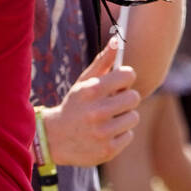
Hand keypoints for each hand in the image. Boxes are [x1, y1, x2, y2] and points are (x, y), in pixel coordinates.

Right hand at [42, 39, 140, 165]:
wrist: (56, 138)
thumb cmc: (75, 104)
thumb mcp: (84, 82)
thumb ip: (103, 61)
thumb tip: (117, 40)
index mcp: (91, 90)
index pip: (127, 76)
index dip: (126, 78)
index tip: (120, 81)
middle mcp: (97, 111)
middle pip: (134, 97)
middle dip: (126, 97)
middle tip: (115, 100)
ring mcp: (103, 132)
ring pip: (133, 117)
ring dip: (124, 116)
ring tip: (109, 117)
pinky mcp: (108, 150)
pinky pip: (129, 135)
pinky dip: (120, 133)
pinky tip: (106, 132)